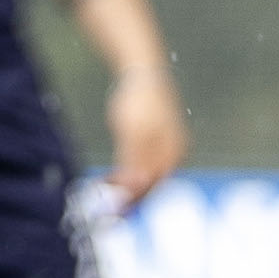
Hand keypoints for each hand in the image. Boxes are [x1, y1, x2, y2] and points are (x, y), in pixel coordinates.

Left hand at [100, 59, 187, 208]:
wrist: (142, 69)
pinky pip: (143, 165)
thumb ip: (134, 161)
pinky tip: (113, 175)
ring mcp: (166, 147)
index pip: (152, 187)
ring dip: (127, 186)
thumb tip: (134, 189)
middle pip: (151, 184)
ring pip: (146, 176)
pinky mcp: (156, 141)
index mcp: (172, 154)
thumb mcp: (133, 131)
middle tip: (105, 203)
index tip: (110, 208)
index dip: (132, 200)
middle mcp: (174, 154)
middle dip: (129, 196)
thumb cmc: (139, 99)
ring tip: (104, 187)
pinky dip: (128, 173)